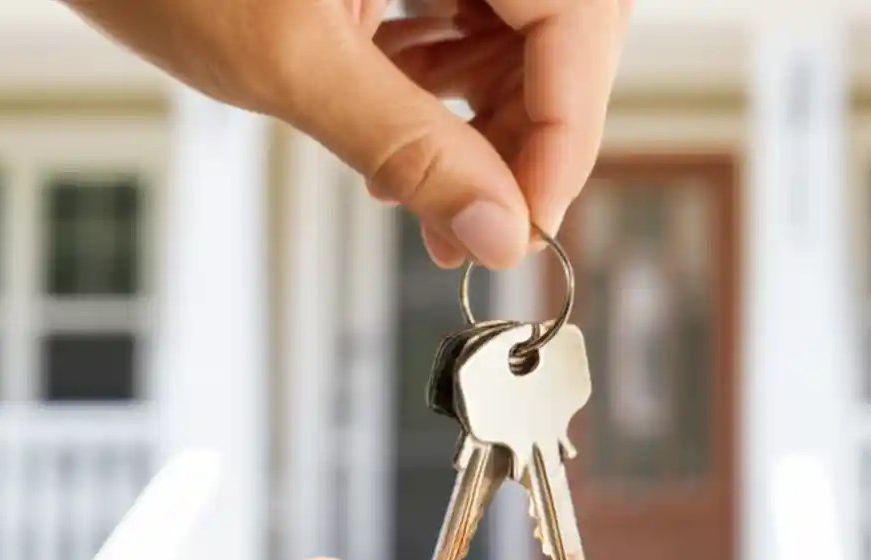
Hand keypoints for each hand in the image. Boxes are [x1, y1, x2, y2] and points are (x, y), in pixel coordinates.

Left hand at [64, 0, 628, 268]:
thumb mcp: (292, 62)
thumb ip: (408, 146)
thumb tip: (498, 228)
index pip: (577, 23)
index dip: (563, 133)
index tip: (526, 223)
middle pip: (564, 30)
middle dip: (522, 136)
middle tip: (475, 225)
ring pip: (524, 32)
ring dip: (485, 119)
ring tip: (418, 185)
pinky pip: (476, 14)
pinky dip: (449, 81)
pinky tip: (403, 115)